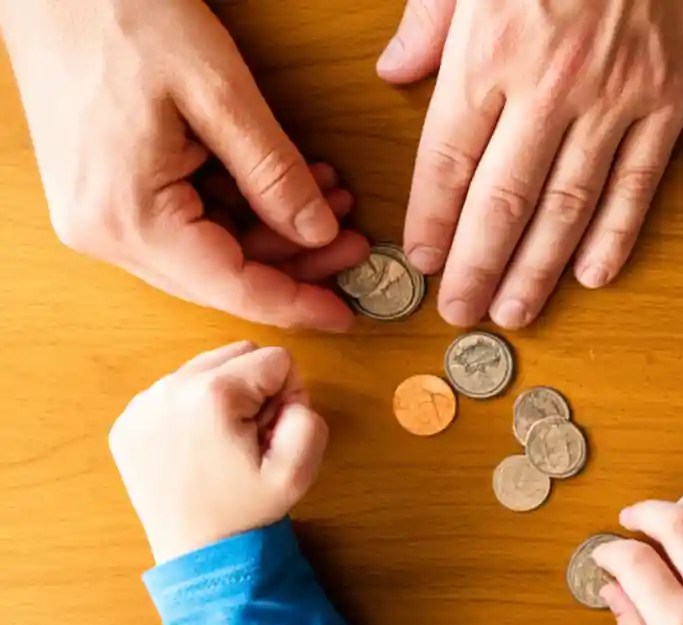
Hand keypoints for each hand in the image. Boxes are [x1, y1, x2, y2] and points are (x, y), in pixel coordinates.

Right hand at [0, 0, 366, 330]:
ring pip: (207, 249)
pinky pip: (184, 221)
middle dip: (296, 262)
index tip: (348, 312)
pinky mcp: (104, 193)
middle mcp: (106, 231)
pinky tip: (287, 182)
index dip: (298, 303)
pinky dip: (239, 206)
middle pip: (221, 275)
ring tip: (331, 196)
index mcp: (129, 218)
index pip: (233, 286)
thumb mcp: (219, 94)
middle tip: (357, 241)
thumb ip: (274, 174)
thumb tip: (320, 233)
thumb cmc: (121, 16)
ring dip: (273, 229)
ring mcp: (99, 214)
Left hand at [109, 342, 327, 563]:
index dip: (288, 395)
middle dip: (255, 388)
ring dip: (223, 396)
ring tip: (222, 443)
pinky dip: (191, 410)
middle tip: (250, 436)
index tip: (272, 434)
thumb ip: (308, 416)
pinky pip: (174, 391)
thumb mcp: (299, 470)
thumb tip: (288, 394)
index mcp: (214, 394)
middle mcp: (171, 387)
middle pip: (238, 353)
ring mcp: (143, 403)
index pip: (276, 359)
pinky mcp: (128, 420)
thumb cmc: (248, 511)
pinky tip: (195, 448)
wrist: (198, 553)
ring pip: (205, 368)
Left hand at [378, 0, 682, 328]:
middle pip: (503, 200)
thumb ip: (429, 20)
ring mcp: (615, 99)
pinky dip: (615, 234)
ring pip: (568, 206)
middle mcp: (550, 85)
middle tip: (459, 312)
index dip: (431, 219)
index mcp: (492, 48)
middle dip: (475, 266)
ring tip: (514, 310)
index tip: (419, 259)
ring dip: (537, 268)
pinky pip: (637, 183)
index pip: (449, 158)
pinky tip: (592, 273)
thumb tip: (394, 73)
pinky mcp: (668, 101)